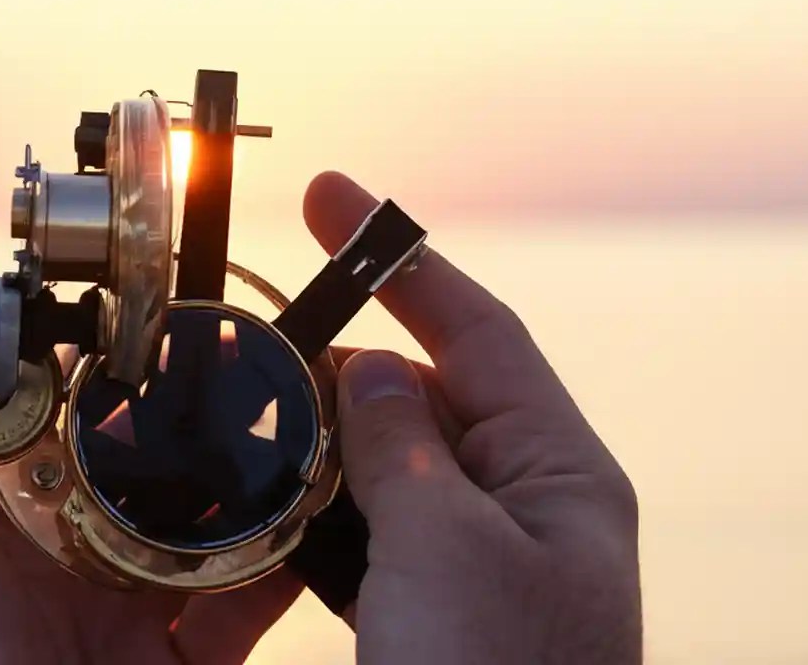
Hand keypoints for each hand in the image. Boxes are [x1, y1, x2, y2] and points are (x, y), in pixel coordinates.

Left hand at [0, 282, 301, 664]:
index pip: (59, 420)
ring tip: (298, 419)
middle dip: (197, 419)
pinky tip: (310, 510)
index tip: (157, 314)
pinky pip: (242, 604)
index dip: (107, 369)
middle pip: (145, 469)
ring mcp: (123, 614)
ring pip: (204, 529)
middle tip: (254, 359)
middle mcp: (63, 560)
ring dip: (251, 479)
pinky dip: (281, 561)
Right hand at [302, 173, 641, 663]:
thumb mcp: (451, 550)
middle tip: (258, 331)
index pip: (479, 329)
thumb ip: (405, 445)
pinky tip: (272, 503)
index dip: (403, 258)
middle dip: (345, 356)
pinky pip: (373, 528)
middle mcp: (524, 507)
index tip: (337, 200)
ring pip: (389, 463)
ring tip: (249, 414)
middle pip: (427, 392)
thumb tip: (372, 368)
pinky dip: (320, 507)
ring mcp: (476, 560)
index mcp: (558, 475)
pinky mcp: (432, 608)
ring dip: (322, 437)